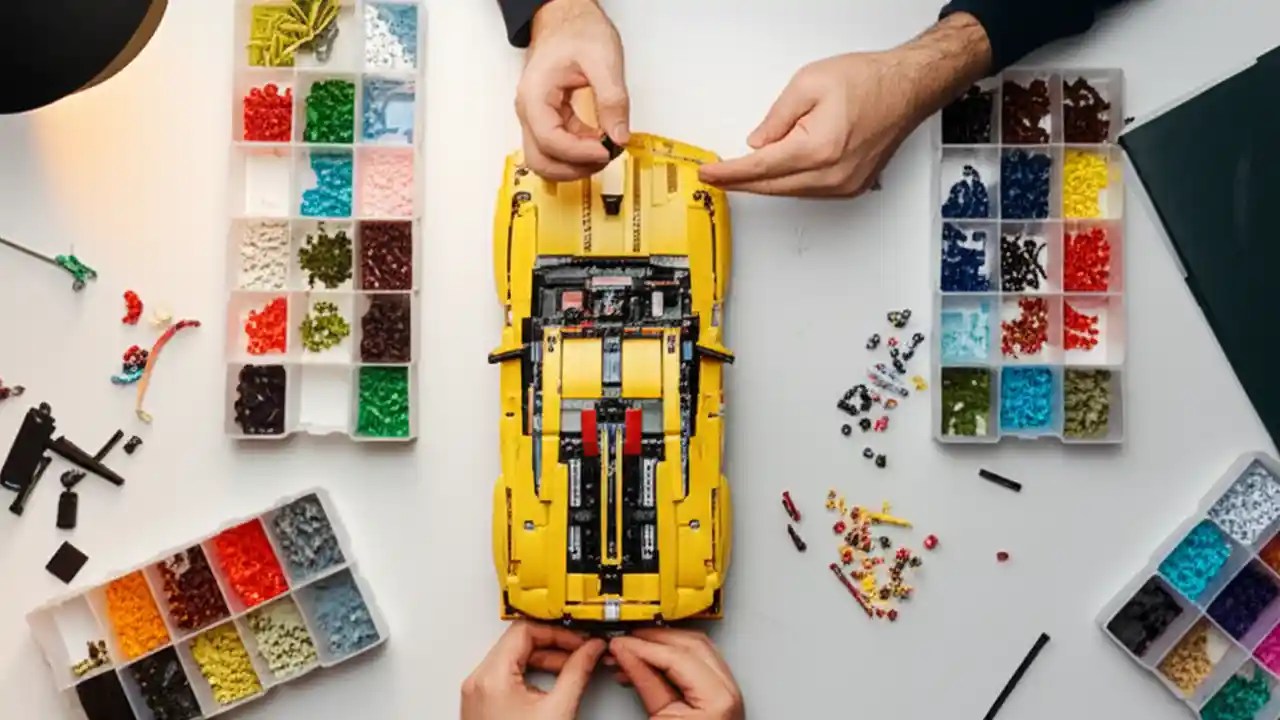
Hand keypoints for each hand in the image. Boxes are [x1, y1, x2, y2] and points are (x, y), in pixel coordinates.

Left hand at [461, 620, 606, 719]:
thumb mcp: (558, 710)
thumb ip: (577, 672)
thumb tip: (590, 650)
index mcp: (492, 677)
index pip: (525, 630)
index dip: (558, 632)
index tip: (579, 640)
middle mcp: (479, 681)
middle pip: (518, 643)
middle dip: (554, 645)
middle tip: (579, 653)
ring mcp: (478, 692)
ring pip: (513, 658)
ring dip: (544, 659)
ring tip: (571, 670)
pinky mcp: (482, 703)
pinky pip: (507, 676)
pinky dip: (531, 674)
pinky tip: (552, 684)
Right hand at [516, 0, 629, 180]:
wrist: (565, 18)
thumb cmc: (576, 31)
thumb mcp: (603, 60)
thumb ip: (612, 99)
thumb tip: (619, 135)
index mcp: (535, 96)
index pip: (551, 140)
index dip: (580, 153)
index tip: (607, 150)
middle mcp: (530, 111)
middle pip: (541, 160)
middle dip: (573, 168)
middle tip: (604, 159)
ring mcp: (536, 117)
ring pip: (546, 159)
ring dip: (573, 165)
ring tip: (603, 153)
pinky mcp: (548, 119)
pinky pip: (557, 147)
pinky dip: (577, 153)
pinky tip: (598, 143)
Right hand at [609, 628, 743, 718]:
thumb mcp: (659, 719)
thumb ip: (644, 681)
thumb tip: (627, 653)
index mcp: (717, 700)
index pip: (677, 656)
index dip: (644, 646)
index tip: (621, 643)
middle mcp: (729, 690)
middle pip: (691, 644)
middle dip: (654, 638)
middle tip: (626, 639)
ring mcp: (728, 690)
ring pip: (696, 648)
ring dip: (662, 644)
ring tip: (632, 651)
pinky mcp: (719, 692)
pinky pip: (697, 662)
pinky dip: (672, 656)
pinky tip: (648, 662)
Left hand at [698, 51, 917, 197]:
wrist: (907, 88)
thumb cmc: (869, 81)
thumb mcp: (808, 84)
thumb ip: (776, 118)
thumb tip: (756, 143)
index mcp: (819, 149)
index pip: (760, 168)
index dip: (729, 173)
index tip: (708, 174)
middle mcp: (833, 175)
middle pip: (772, 186)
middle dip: (740, 181)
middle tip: (715, 176)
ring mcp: (844, 186)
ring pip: (789, 191)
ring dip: (764, 182)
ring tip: (739, 172)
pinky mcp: (852, 187)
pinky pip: (808, 191)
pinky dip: (787, 183)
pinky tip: (774, 173)